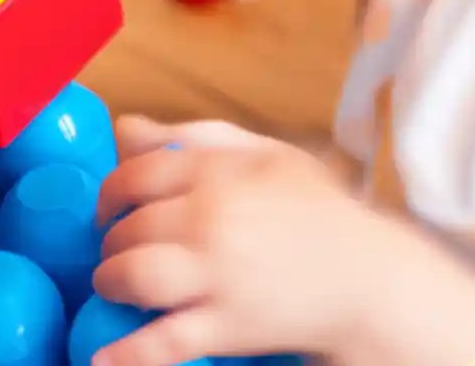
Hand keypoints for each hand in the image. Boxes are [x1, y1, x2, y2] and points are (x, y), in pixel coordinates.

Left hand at [90, 116, 397, 364]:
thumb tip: (124, 130)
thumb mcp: (265, 155)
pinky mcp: (227, 326)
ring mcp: (218, 275)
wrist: (372, 279)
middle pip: (129, 228)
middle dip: (113, 243)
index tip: (108, 210)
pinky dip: (127, 353)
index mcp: (220, 173)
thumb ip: (194, 136)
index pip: (135, 175)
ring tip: (115, 288)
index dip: (109, 194)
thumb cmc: (317, 212)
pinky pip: (163, 341)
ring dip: (111, 283)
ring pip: (134, 276)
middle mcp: (212, 219)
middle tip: (119, 251)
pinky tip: (102, 357)